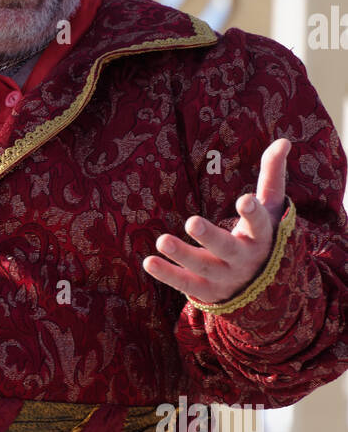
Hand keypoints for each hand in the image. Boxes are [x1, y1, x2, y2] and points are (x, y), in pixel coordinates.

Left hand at [142, 138, 290, 304]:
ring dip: (182, 255)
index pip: (259, 225)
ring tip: (162, 240)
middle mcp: (243, 259)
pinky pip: (186, 284)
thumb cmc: (263, 235)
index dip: (252, 214)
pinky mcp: (207, 290)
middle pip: (227, 248)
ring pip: (203, 267)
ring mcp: (225, 277)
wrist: (263, 287)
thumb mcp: (271, 207)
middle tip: (191, 222)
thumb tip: (284, 140)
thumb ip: (273, 175)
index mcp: (261, 237)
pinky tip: (148, 262)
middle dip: (210, 237)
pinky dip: (167, 275)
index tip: (244, 200)